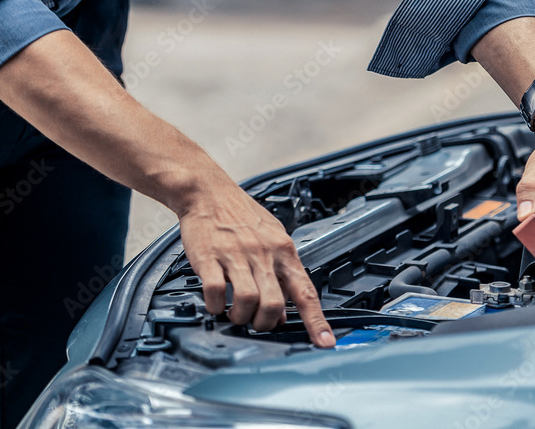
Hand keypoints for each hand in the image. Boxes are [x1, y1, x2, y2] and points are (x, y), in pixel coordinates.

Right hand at [177, 178, 334, 347]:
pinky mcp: (209, 257)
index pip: (306, 291)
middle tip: (257, 322)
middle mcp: (263, 253)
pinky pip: (216, 292)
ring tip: (235, 314)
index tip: (325, 342)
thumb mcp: (273, 238)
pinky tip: (215, 303)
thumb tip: (285, 312)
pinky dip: (216, 306)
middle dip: (265, 323)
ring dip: (241, 317)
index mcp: (284, 250)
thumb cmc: (242, 215)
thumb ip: (281, 273)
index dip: (316, 320)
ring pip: (248, 301)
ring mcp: (236, 255)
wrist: (209, 191)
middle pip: (274, 303)